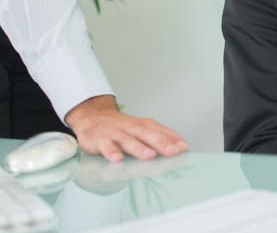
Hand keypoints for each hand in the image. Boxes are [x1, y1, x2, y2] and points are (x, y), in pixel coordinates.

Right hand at [65, 95, 187, 162]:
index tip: (184, 148)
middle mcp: (131, 128)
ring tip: (149, 156)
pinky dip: (111, 152)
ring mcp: (116, 133)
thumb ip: (158, 138)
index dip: (173, 139)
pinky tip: (117, 159)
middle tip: (172, 152)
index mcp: (143, 125)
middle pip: (147, 134)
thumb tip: (180, 149)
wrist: (92, 117)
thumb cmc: (121, 127)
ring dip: (139, 148)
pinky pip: (106, 146)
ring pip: (128, 140)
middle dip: (161, 143)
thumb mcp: (141, 129)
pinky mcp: (100, 140)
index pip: (161, 131)